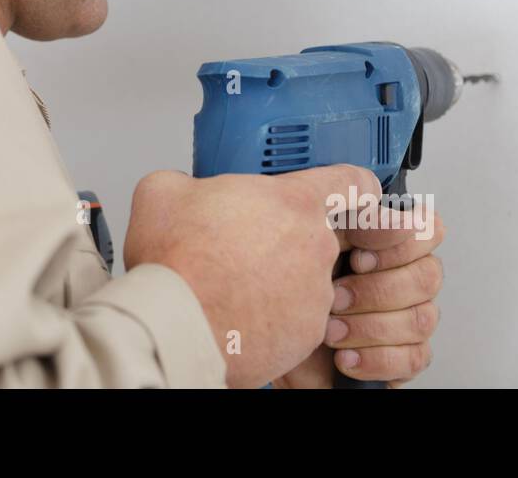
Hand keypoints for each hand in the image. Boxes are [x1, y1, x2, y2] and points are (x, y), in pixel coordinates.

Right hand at [124, 165, 380, 388]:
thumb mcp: (164, 192)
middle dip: (293, 240)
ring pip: (309, 281)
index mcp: (293, 203)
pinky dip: (276, 320)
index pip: (353, 182)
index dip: (353, 185)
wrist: (176, 325)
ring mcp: (315, 295)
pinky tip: (242, 316)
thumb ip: (189, 182)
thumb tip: (183, 190)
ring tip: (239, 287)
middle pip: (324, 237)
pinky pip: (298, 322)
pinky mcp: (306, 337)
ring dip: (282, 282)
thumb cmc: (176, 262)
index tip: (348, 192)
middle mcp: (316, 247)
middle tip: (254, 247)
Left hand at [272, 208, 444, 387]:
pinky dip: (375, 358)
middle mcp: (404, 278)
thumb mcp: (306, 238)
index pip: (428, 229)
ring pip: (421, 319)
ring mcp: (408, 318)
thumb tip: (367, 188)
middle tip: (335, 295)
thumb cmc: (288, 287)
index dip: (399, 240)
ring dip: (369, 326)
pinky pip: (413, 358)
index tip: (358, 251)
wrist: (273, 340)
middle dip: (376, 289)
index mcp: (386, 243)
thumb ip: (339, 209)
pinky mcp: (403, 357)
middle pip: (428, 276)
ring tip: (329, 328)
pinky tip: (345, 356)